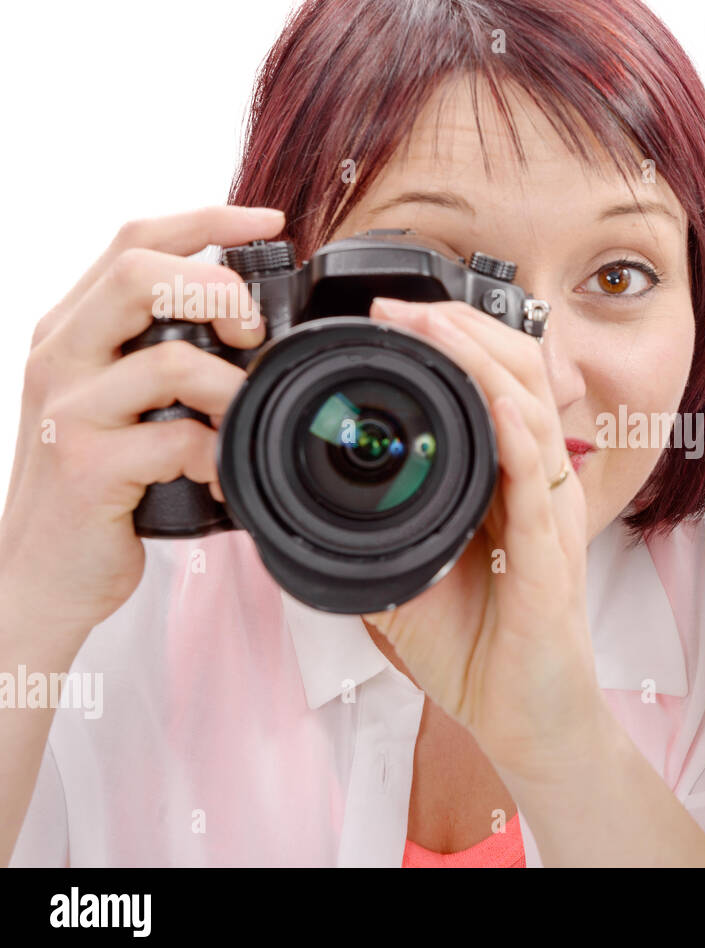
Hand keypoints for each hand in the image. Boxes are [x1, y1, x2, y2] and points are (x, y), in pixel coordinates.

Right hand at [0, 205, 279, 647]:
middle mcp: (62, 356)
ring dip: (230, 388)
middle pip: (143, 273)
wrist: (37, 572)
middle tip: (252, 333)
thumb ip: (159, 356)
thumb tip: (246, 328)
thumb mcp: (116, 404)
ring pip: (170, 359)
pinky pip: (178, 439)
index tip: (268, 222)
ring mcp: (71, 410)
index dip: (206, 219)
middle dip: (220, 290)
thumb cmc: (94, 485)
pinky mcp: (88, 465)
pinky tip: (219, 476)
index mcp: (72, 330)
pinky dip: (217, 456)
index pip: (134, 242)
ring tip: (239, 419)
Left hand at [361, 298, 606, 783]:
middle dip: (462, 329)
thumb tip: (321, 497)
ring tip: (433, 325)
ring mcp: (551, 515)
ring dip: (481, 359)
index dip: (454, 341)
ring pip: (529, 410)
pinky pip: (538, 480)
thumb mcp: (416, 570)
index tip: (391, 320)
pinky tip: (491, 399)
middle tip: (399, 307)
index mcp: (510, 483)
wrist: (525, 716)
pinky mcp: (552, 554)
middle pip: (521, 375)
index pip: (495, 386)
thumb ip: (386, 526)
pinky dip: (515, 431)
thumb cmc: (479, 647)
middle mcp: (539, 486)